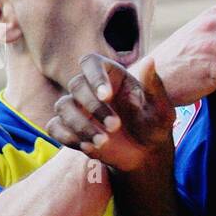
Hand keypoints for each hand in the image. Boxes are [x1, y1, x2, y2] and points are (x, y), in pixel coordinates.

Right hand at [48, 55, 174, 172]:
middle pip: (76, 85)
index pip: (91, 63)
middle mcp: (90, 88)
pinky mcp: (69, 128)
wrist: (145, 154)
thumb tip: (150, 61)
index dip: (95, 77)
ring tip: (104, 142)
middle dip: (94, 107)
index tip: (107, 96)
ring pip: (62, 106)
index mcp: (111, 76)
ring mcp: (77, 108)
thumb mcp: (161, 109)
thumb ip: (154, 87)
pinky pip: (54, 127)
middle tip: (116, 126)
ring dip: (81, 125)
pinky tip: (88, 146)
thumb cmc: (154, 126)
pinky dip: (68, 137)